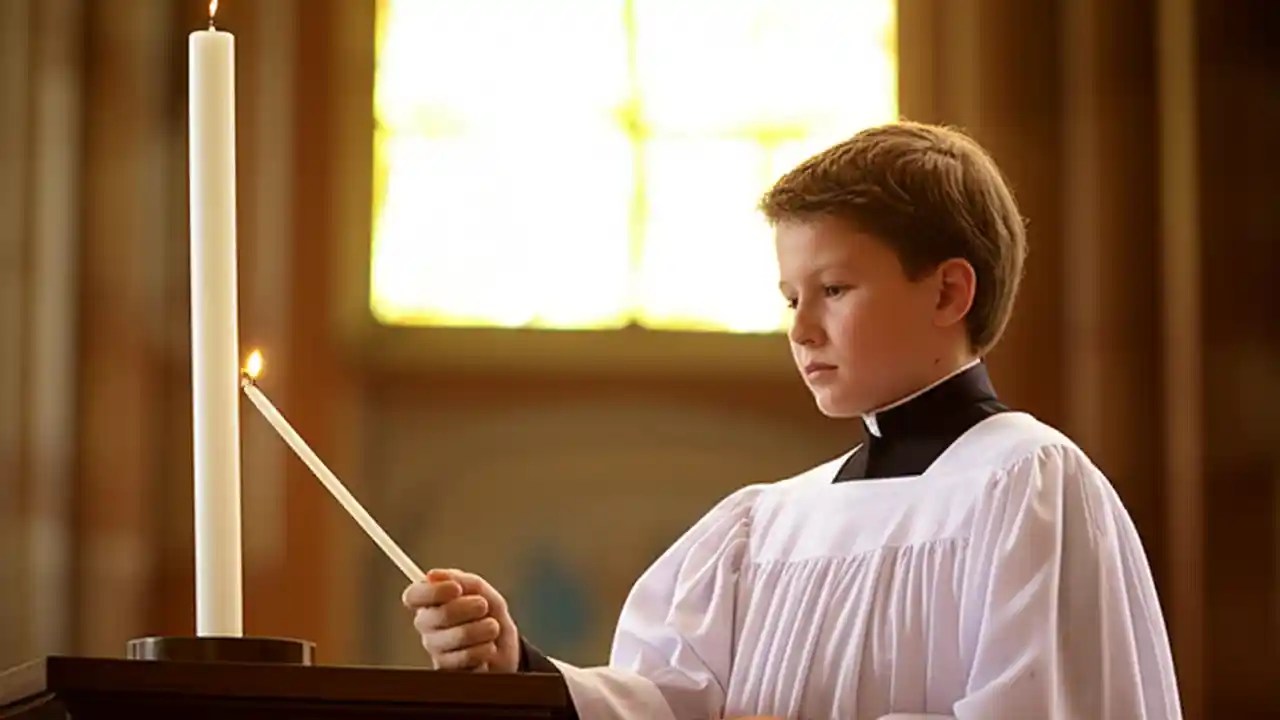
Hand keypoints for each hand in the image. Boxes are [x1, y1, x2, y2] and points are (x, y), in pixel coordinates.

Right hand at [402, 568, 520, 672]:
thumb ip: (461, 581)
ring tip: (492, 628)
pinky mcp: (447, 670)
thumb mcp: (481, 591)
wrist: (506, 647)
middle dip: (466, 608)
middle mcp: (427, 626)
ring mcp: (435, 649)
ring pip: (453, 638)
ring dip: (482, 630)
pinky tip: (487, 649)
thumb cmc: (489, 614)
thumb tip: (432, 575)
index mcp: (430, 602)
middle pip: (435, 616)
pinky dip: (484, 651)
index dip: (432, 592)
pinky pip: (464, 660)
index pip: (413, 596)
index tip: (456, 588)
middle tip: (483, 606)